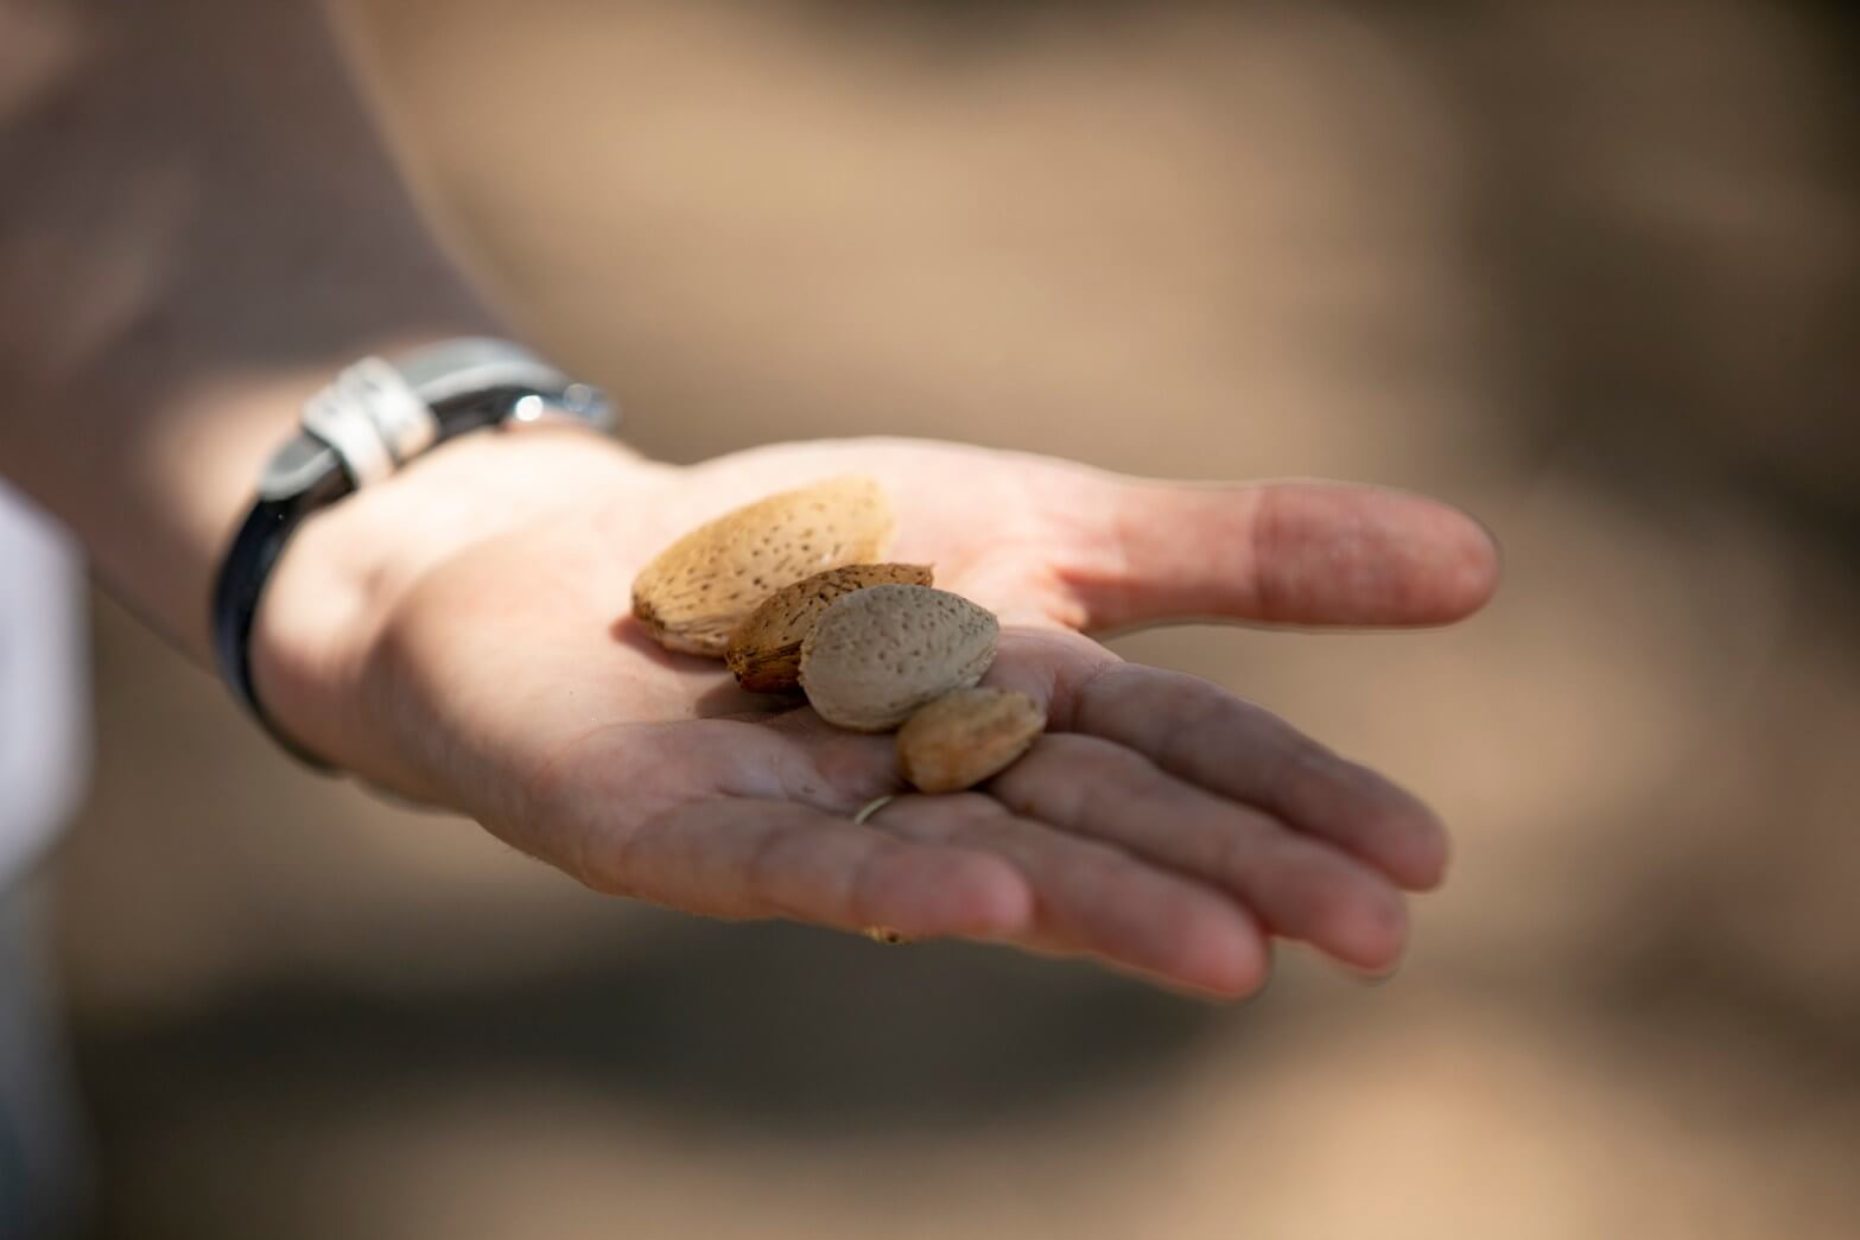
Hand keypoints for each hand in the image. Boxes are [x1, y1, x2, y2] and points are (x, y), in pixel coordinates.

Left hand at [255, 432, 1497, 997]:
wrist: (570, 567)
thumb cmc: (815, 551)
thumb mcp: (1040, 517)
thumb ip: (1228, 549)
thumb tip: (1477, 561)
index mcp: (1029, 701)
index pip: (1187, 747)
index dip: (1299, 800)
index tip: (1422, 865)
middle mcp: (941, 779)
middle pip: (1105, 818)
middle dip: (1235, 873)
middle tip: (1376, 935)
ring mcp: (820, 816)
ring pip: (981, 858)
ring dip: (1104, 904)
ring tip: (1234, 951)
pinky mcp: (690, 831)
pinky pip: (797, 864)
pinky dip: (892, 879)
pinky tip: (983, 897)